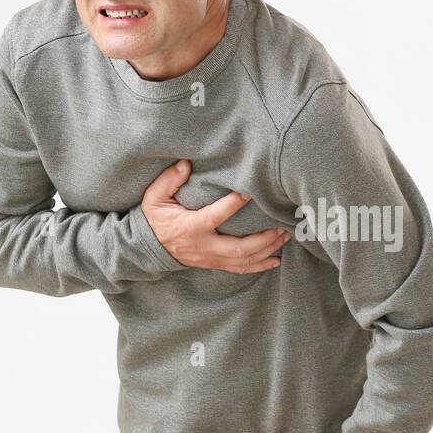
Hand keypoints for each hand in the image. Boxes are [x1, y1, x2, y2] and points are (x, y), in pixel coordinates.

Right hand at [141, 159, 289, 272]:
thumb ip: (169, 180)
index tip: (250, 192)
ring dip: (267, 249)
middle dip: (264, 238)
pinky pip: (240, 268)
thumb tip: (186, 164)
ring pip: (244, 259)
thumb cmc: (154, 219)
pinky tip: (276, 260)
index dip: (233, 205)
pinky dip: (260, 265)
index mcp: (191, 227)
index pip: (216, 216)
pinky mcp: (215, 263)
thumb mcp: (155, 197)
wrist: (147, 249)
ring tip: (285, 236)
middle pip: (239, 248)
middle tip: (281, 225)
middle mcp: (204, 246)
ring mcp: (211, 258)